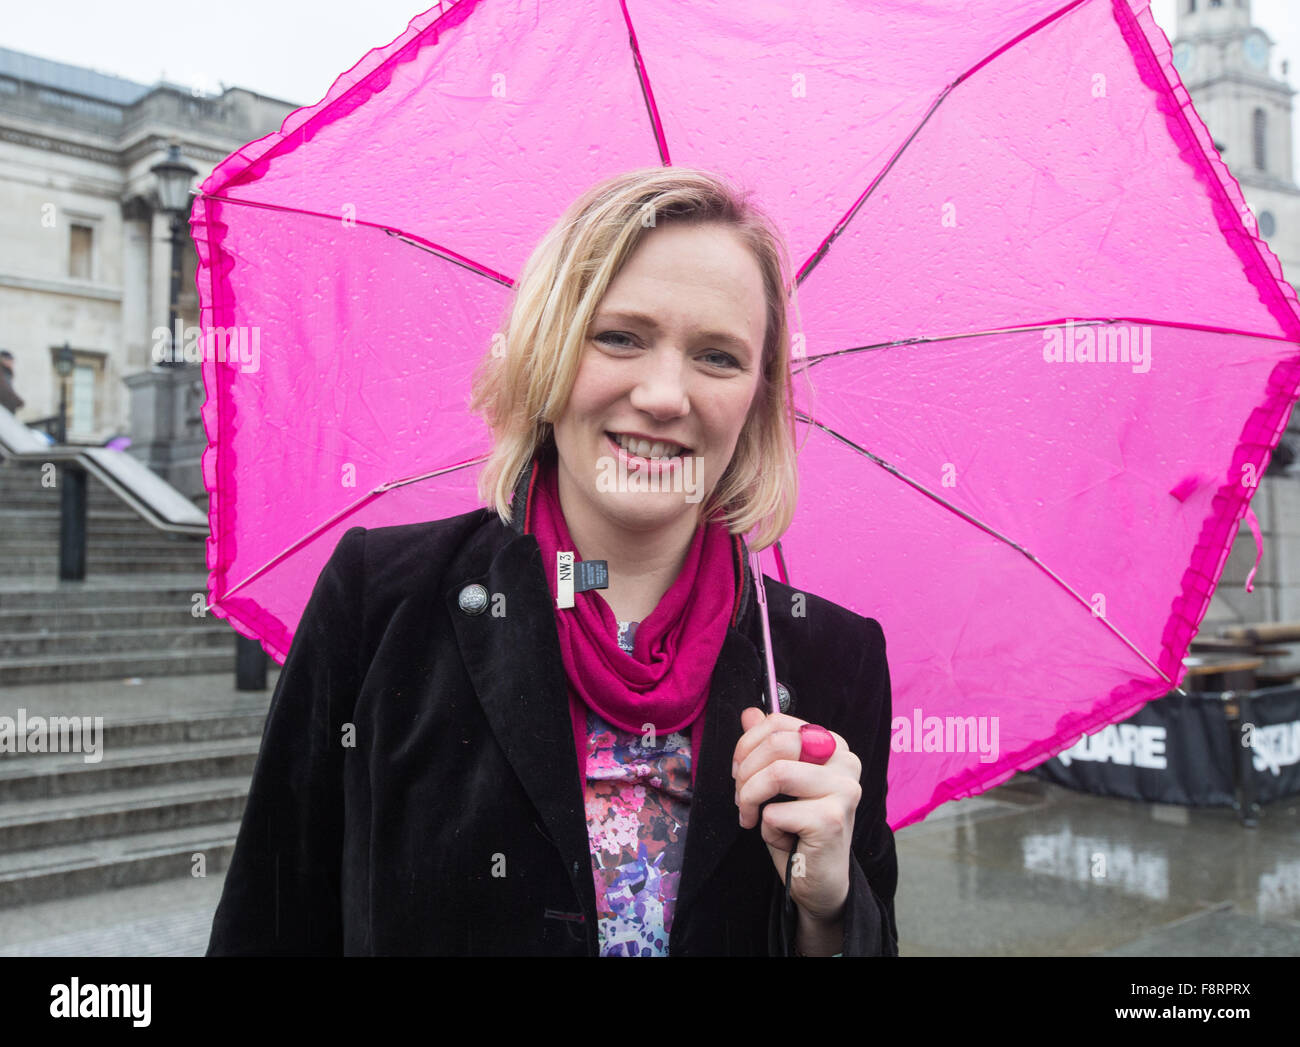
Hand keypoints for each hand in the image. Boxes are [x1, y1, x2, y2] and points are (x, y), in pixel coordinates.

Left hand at [732, 708, 861, 925]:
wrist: (819, 880)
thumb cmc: (798, 829)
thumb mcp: (778, 783)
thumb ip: (766, 745)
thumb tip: (750, 713)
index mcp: (833, 745)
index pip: (778, 723)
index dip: (746, 745)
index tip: (739, 772)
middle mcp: (845, 762)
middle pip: (776, 743)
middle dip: (745, 773)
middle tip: (742, 799)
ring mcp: (844, 790)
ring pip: (776, 774)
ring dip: (751, 799)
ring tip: (752, 817)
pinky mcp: (832, 820)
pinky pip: (776, 812)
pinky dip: (766, 827)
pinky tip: (781, 838)